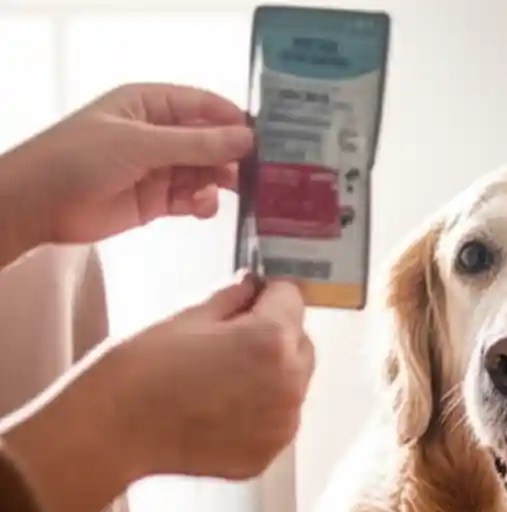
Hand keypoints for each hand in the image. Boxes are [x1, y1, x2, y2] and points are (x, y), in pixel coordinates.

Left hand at [0, 83, 251, 262]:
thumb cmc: (80, 158)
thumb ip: (196, 144)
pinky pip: (193, 198)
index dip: (234, 117)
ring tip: (238, 192)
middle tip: (263, 172)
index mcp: (150, 104)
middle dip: (234, 154)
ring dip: (221, 181)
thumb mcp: (140, 143)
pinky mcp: (158, 201)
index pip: (203, 104)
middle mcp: (159, 133)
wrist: (37, 205)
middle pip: (210, 140)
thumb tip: (249, 139)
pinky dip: (203, 203)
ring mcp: (159, 168)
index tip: (266, 136)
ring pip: (205, 171)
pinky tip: (203, 208)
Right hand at [106, 275, 315, 479]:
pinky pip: (276, 420)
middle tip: (232, 340)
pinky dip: (259, 411)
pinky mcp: (267, 453)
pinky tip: (220, 409)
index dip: (269, 294)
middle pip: (301, 343)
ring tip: (222, 380)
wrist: (111, 432)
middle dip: (276, 335)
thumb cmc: (143, 368)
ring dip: (271, 375)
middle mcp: (291, 383)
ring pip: (292, 384)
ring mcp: (282, 424)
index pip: (292, 298)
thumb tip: (254, 288)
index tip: (250, 298)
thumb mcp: (189, 317)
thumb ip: (234, 299)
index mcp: (273, 339)